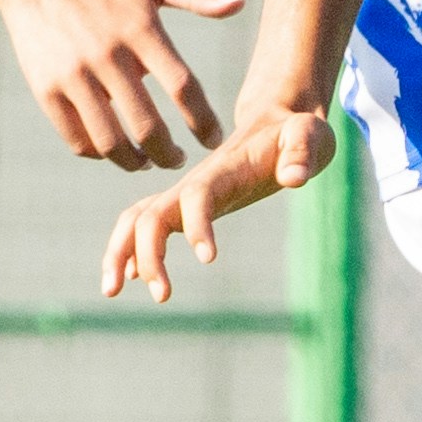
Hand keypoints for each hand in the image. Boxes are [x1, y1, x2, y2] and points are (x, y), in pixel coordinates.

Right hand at [0, 0, 235, 169]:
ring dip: (135, 162)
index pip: (183, 86)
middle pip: (147, 125)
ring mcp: (74, 76)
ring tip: (148, 161)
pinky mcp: (47, 90)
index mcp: (140, 31)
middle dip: (169, 154)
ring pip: (110, 141)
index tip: (215, 140)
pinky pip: (77, 139)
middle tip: (181, 161)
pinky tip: (116, 150)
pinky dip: (100, 154)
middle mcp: (107, 56)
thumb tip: (240, 5)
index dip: (203, 121)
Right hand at [107, 106, 335, 300]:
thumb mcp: (311, 136)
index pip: (198, 196)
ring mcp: (185, 194)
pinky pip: (145, 226)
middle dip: (148, 254)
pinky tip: (129, 279)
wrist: (275, 125)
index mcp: (223, 169)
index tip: (209, 259)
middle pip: (152, 214)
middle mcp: (194, 182)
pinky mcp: (185, 206)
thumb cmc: (297, 134)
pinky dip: (130, 250)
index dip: (199, 224)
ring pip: (137, 220)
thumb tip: (294, 178)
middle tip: (162, 297)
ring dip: (121, 254)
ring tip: (111, 293)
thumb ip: (303, 152)